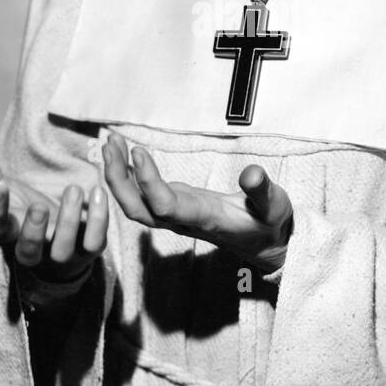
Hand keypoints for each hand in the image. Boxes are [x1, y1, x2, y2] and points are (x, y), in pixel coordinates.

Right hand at [0, 131, 107, 298]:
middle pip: (28, 251)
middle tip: (38, 206)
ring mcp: (60, 254)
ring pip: (62, 250)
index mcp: (5, 230)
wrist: (57, 232)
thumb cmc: (21, 207)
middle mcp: (31, 248)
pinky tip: (98, 193)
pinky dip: (99, 220)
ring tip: (74, 189)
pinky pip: (94, 243)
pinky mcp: (87, 251)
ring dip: (69, 221)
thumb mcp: (0, 185)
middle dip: (33, 230)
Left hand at [101, 132, 292, 274]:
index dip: (147, 182)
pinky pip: (142, 196)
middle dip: (118, 181)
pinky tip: (122, 152)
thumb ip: (263, 191)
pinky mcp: (175, 206)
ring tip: (111, 143)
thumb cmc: (269, 223)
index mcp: (204, 218)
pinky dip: (127, 175)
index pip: (165, 206)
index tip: (139, 151)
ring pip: (135, 205)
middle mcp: (183, 219)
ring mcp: (176, 214)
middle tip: (111, 145)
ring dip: (117, 176)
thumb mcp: (275, 206)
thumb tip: (252, 174)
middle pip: (137, 210)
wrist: (265, 243)